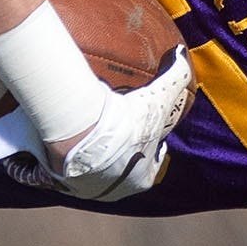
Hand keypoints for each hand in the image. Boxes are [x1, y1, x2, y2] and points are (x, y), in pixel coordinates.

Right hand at [38, 50, 194, 200]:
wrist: (84, 135)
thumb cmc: (125, 122)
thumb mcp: (158, 96)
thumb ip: (176, 76)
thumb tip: (181, 55)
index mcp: (143, 178)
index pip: (151, 162)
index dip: (150, 146)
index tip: (143, 127)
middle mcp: (119, 190)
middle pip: (123, 168)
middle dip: (122, 152)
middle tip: (115, 128)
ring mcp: (91, 190)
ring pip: (95, 172)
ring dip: (94, 157)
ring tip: (88, 133)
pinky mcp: (66, 185)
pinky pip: (68, 172)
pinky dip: (68, 159)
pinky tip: (64, 142)